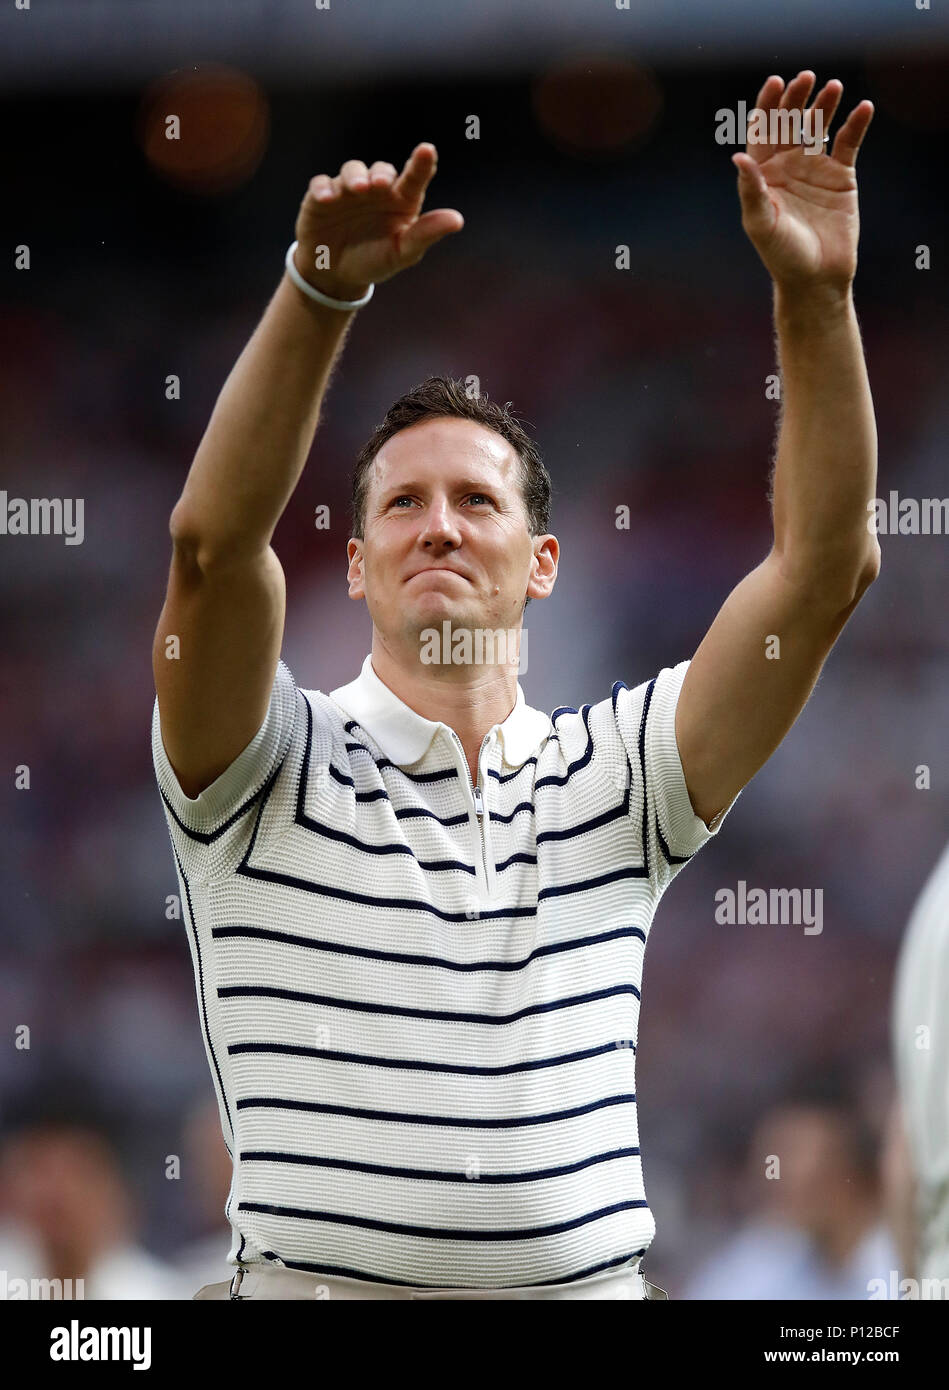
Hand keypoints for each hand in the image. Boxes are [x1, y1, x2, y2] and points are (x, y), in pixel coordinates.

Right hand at [292, 143, 462, 299]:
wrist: (336, 275)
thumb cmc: (374, 260)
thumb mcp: (402, 252)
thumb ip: (426, 234)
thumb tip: (458, 220)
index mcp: (400, 200)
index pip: (414, 177)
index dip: (421, 162)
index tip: (427, 150)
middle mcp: (375, 190)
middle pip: (381, 169)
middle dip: (381, 173)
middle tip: (382, 184)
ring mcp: (348, 190)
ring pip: (352, 170)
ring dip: (355, 176)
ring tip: (359, 190)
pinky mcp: (321, 197)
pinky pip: (321, 184)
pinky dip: (324, 188)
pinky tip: (328, 199)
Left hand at [731, 72, 872, 294]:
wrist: (815, 279)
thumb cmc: (781, 255)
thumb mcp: (761, 223)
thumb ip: (751, 189)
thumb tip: (737, 155)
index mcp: (763, 173)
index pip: (763, 131)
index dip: (768, 106)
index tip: (775, 85)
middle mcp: (788, 165)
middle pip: (791, 122)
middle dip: (796, 99)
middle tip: (805, 78)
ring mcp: (815, 168)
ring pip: (819, 126)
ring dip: (825, 105)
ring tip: (833, 87)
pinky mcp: (841, 176)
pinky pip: (848, 143)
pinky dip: (855, 125)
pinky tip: (862, 109)